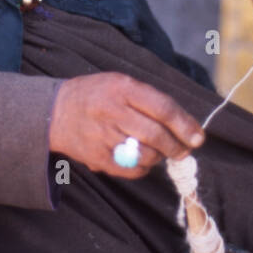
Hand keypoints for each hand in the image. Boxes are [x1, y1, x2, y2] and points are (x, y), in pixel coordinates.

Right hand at [49, 73, 204, 179]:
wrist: (55, 111)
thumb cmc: (96, 95)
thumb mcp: (120, 83)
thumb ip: (150, 101)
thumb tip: (184, 126)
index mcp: (121, 88)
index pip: (162, 108)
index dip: (184, 125)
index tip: (198, 137)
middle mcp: (112, 111)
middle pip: (156, 135)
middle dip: (177, 147)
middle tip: (184, 150)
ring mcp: (102, 136)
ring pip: (146, 155)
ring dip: (159, 157)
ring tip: (158, 151)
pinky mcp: (97, 157)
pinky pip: (131, 170)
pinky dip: (143, 168)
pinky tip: (140, 159)